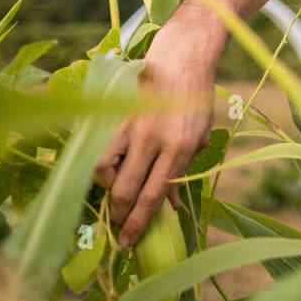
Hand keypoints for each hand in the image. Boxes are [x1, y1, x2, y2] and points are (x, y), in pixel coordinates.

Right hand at [92, 28, 216, 246]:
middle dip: (119, 216)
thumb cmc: (194, 102)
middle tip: (119, 229)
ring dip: (107, 191)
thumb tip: (171, 207)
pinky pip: (101, 150)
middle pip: (126, 190)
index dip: (139, 223)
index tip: (128, 243)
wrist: (181, 57)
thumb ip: (183, 172)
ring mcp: (131, 127)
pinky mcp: (117, 117)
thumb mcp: (199, 138)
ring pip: (105, 171)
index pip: (154, 195)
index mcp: (179, 147)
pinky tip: (110, 172)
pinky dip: (102, 167)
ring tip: (116, 195)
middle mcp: (153, 139)